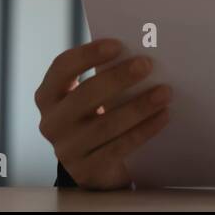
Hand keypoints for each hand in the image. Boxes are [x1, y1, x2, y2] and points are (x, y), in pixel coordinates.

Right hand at [34, 38, 171, 189]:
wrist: (96, 165)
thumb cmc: (97, 116)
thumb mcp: (93, 97)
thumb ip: (106, 76)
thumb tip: (141, 53)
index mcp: (49, 95)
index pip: (62, 68)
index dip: (87, 54)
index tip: (117, 44)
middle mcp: (51, 122)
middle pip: (84, 95)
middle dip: (117, 78)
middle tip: (146, 64)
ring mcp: (67, 149)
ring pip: (105, 125)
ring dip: (138, 106)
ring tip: (164, 92)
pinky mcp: (86, 170)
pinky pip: (118, 148)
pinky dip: (144, 130)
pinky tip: (163, 116)